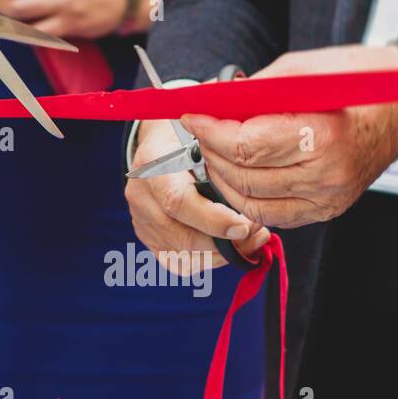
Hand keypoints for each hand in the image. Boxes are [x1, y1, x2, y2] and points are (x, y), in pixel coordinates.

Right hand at [125, 120, 271, 272]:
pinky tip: (227, 247)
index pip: (179, 203)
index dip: (215, 220)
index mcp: (153, 164)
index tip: (246, 225)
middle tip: (255, 230)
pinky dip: (207, 260)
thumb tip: (252, 195)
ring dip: (222, 254)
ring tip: (248, 238)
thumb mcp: (207, 136)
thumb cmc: (191, 136)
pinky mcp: (147, 236)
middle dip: (227, 243)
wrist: (162, 141)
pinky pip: (179, 262)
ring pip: (184, 256)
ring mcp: (141, 220)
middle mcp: (141, 195)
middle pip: (184, 238)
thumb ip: (223, 163)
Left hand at [181, 45, 397, 228]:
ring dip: (223, 179)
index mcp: (322, 135)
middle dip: (212, 153)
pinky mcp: (327, 210)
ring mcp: (328, 198)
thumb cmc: (354, 79)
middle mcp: (327, 175)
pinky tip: (238, 176)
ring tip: (214, 153)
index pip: (246, 146)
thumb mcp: (301, 70)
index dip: (211, 132)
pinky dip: (246, 198)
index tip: (191, 116)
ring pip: (252, 202)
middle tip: (200, 132)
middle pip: (245, 177)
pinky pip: (273, 215)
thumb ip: (251, 91)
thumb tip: (207, 100)